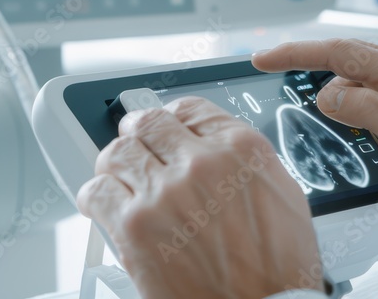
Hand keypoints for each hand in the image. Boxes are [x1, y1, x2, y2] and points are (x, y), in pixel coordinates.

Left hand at [76, 97, 323, 298]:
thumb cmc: (279, 268)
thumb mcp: (282, 195)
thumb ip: (245, 161)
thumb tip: (216, 145)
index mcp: (242, 150)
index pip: (190, 108)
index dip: (173, 118)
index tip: (166, 128)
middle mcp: (202, 163)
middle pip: (148, 122)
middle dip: (138, 134)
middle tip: (135, 146)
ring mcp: (164, 193)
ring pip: (117, 151)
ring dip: (115, 164)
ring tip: (118, 177)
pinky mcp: (134, 227)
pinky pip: (97, 191)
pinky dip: (95, 197)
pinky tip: (102, 205)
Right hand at [253, 39, 377, 216]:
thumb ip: (369, 110)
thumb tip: (327, 93)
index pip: (340, 52)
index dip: (297, 52)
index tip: (264, 58)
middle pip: (345, 58)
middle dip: (305, 62)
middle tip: (271, 73)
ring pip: (358, 79)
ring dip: (327, 86)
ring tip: (300, 106)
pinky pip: (372, 99)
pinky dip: (348, 106)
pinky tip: (344, 129)